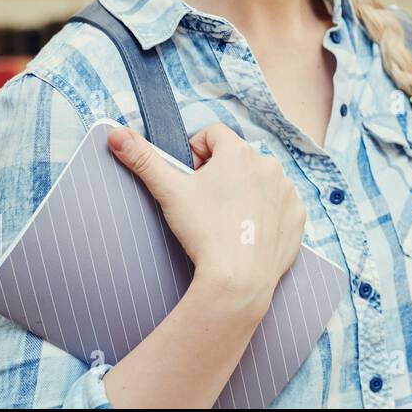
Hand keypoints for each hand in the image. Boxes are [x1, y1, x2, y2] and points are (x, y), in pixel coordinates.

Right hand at [108, 123, 305, 318]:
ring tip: (226, 220)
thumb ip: (143, 159)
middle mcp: (269, 164)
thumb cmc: (204, 232)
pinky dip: (266, 213)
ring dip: (244, 191)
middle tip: (205, 204)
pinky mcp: (297, 215)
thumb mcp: (169, 191)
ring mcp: (287, 190)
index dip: (196, 153)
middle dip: (220, 173)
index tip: (190, 178)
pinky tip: (248, 231)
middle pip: (237, 158)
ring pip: (260, 180)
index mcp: (239, 152)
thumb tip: (115, 133)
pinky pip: (280, 205)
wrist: (238, 277)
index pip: (213, 134)